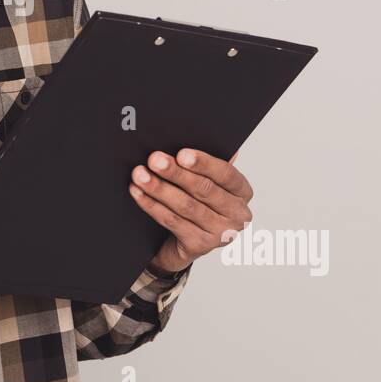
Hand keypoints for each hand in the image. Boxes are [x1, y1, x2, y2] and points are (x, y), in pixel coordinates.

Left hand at [128, 148, 252, 273]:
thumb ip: (205, 165)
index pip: (226, 174)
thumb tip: (200, 135)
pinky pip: (172, 221)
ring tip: (140, 175)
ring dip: (159, 188)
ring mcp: (220, 233)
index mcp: (242, 192)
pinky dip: (152, 206)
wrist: (183, 243)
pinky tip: (139, 193)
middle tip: (154, 160)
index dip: (203, 163)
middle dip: (175, 173)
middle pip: (203, 189)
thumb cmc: (196, 203)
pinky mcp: (200, 246)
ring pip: (186, 206)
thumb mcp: (205, 182)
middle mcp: (237, 215)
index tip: (181, 154)